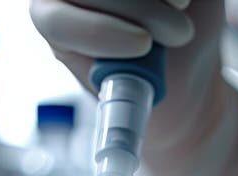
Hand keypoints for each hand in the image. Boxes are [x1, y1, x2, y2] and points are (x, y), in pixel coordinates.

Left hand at [31, 0, 237, 175]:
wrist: (183, 75)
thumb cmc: (150, 90)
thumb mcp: (133, 98)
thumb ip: (121, 84)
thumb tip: (115, 103)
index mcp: (58, 27)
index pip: (52, 18)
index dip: (93, 30)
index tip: (141, 47)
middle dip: (139, 7)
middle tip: (179, 33)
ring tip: (186, 10)